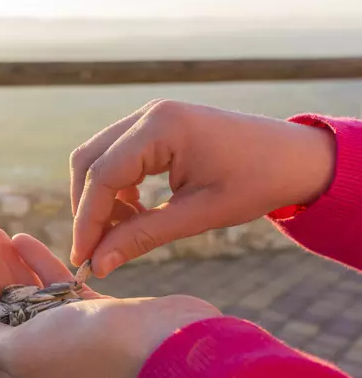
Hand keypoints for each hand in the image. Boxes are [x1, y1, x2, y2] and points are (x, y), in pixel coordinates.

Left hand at [0, 217, 220, 377]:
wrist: (167, 345)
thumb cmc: (92, 353)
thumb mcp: (26, 352)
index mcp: (24, 377)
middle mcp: (46, 359)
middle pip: (6, 304)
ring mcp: (74, 336)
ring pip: (32, 292)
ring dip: (12, 260)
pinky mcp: (99, 315)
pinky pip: (60, 287)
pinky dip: (42, 264)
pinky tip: (24, 240)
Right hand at [70, 99, 336, 276]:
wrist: (295, 157)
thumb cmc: (256, 182)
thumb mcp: (198, 215)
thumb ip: (142, 237)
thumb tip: (97, 264)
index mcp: (162, 126)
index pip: (103, 175)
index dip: (87, 221)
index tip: (82, 259)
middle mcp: (148, 114)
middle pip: (89, 161)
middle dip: (86, 208)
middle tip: (93, 251)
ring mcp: (150, 117)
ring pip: (98, 158)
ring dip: (98, 198)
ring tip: (117, 234)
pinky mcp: (155, 127)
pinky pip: (117, 156)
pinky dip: (115, 187)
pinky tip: (132, 212)